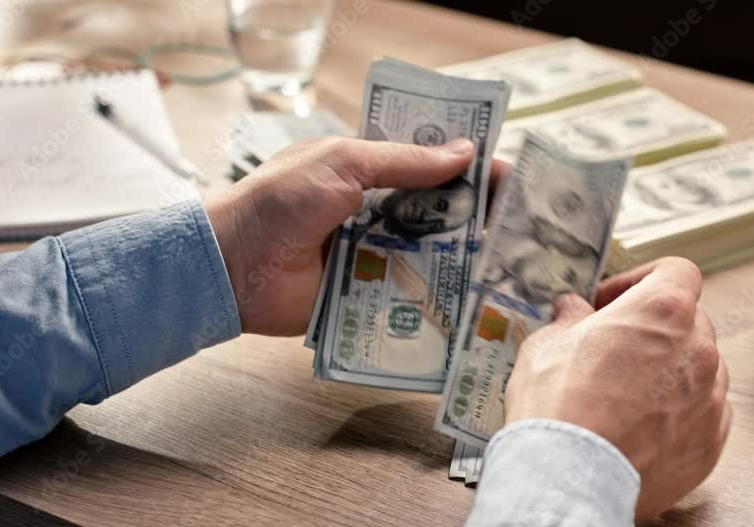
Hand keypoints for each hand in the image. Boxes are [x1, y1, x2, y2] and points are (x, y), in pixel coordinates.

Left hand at [207, 136, 483, 335]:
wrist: (233, 266)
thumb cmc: (280, 202)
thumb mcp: (343, 163)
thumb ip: (403, 162)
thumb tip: (464, 152)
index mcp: (366, 171)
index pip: (428, 163)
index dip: (467, 168)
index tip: (507, 175)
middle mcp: (375, 212)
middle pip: (437, 212)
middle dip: (476, 216)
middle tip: (520, 224)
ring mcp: (373, 254)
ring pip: (430, 254)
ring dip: (465, 257)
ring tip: (510, 263)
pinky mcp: (366, 295)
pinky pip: (409, 293)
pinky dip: (438, 295)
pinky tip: (476, 300)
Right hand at [503, 257, 730, 520]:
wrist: (570, 475)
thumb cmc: (561, 408)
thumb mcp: (548, 343)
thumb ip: (570, 318)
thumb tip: (573, 312)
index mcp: (663, 311)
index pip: (676, 272)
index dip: (642, 281)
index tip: (615, 301)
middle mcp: (698, 349)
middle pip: (689, 321)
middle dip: (654, 329)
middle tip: (614, 346)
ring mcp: (710, 398)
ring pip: (700, 369)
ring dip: (670, 371)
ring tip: (627, 392)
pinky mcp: (711, 441)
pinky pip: (704, 413)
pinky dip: (680, 413)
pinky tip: (643, 424)